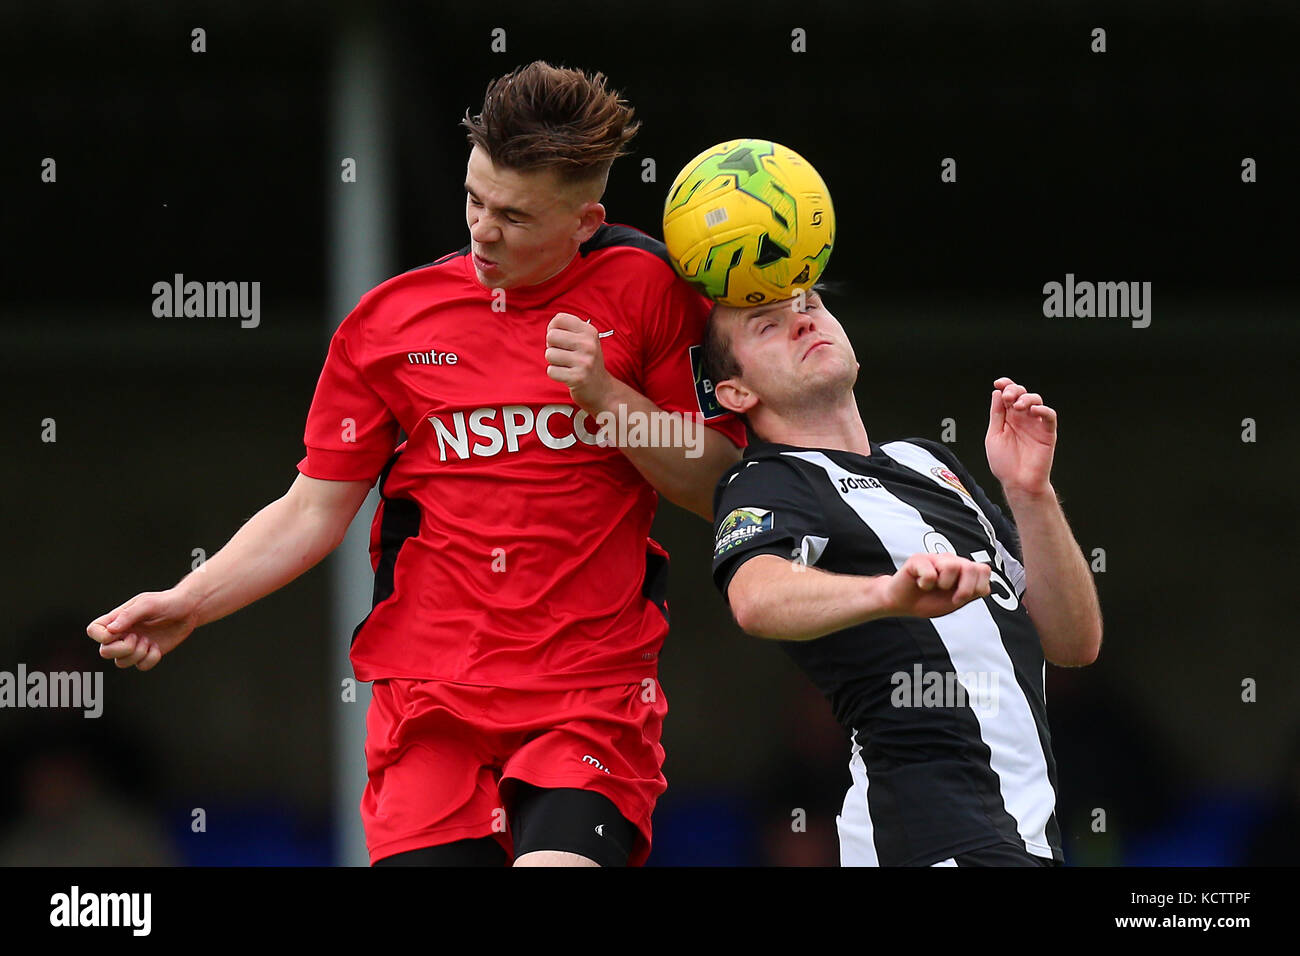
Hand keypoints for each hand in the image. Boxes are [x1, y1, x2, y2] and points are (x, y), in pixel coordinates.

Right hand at [86, 588, 199, 670]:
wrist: (189, 610)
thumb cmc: (167, 602)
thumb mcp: (149, 604)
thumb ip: (129, 615)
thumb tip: (111, 630)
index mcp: (118, 619)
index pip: (94, 631)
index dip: (101, 637)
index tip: (118, 632)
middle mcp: (123, 633)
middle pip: (105, 652)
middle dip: (122, 649)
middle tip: (138, 637)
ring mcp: (135, 645)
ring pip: (121, 662)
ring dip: (137, 655)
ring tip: (149, 641)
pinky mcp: (148, 653)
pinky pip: (141, 666)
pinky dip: (150, 660)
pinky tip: (157, 648)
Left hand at [545, 312, 614, 411]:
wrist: (601, 389)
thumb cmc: (586, 361)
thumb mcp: (585, 340)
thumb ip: (568, 330)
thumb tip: (550, 328)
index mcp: (590, 331)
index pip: (560, 318)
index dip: (553, 328)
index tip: (559, 338)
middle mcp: (589, 345)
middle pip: (551, 336)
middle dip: (552, 346)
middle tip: (562, 354)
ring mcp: (584, 362)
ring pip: (549, 354)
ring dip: (553, 361)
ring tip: (566, 365)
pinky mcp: (578, 378)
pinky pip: (551, 371)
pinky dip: (555, 374)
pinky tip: (566, 375)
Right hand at [879, 553, 991, 618]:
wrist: (902, 603)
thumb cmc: (928, 601)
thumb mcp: (955, 602)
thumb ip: (971, 593)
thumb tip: (986, 587)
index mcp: (963, 570)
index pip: (984, 570)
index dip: (978, 587)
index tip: (964, 598)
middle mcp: (951, 560)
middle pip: (972, 567)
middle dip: (964, 589)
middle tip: (951, 597)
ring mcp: (935, 558)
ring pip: (953, 566)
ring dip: (943, 585)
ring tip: (933, 587)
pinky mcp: (918, 559)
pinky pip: (930, 573)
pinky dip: (925, 584)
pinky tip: (920, 584)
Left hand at [985, 377, 1056, 497]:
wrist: (1017, 482)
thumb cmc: (1005, 464)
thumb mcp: (994, 436)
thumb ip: (996, 415)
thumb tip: (997, 393)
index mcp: (1008, 418)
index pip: (1008, 395)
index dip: (1005, 385)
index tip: (998, 383)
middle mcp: (1022, 418)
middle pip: (1022, 394)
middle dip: (1014, 390)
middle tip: (1007, 397)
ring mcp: (1035, 424)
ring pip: (1036, 401)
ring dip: (1026, 398)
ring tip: (1017, 405)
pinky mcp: (1047, 432)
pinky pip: (1049, 416)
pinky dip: (1043, 410)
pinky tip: (1034, 410)